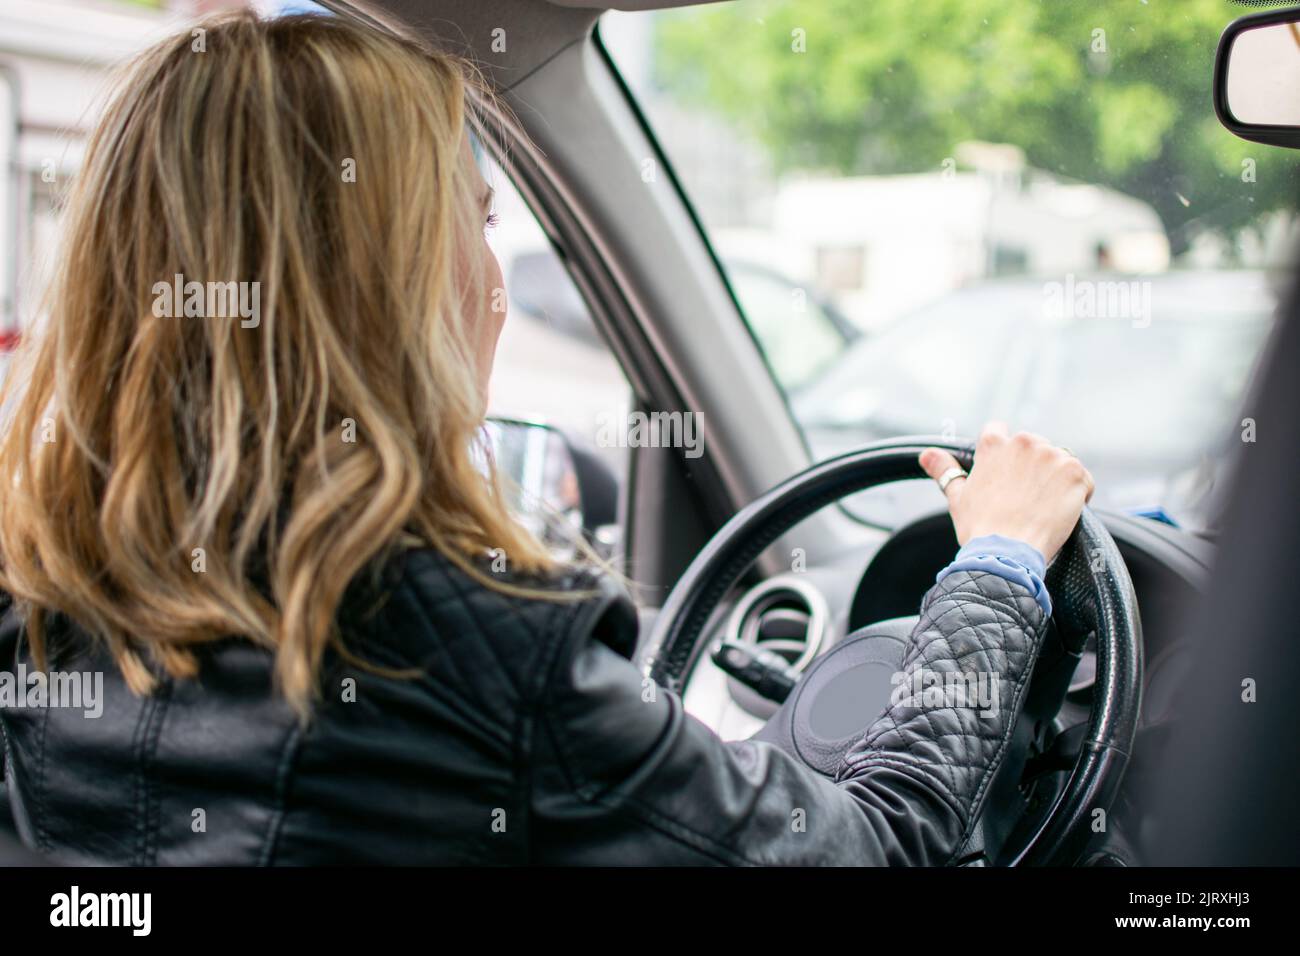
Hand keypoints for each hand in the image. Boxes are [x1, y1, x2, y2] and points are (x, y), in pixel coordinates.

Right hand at [919, 422, 1094, 563]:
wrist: (1006, 553)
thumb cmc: (980, 528)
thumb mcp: (957, 496)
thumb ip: (944, 470)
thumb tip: (927, 455)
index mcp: (994, 445)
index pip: (1000, 432)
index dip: (1005, 454)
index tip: (1007, 473)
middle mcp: (1024, 443)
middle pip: (1035, 447)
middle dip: (1034, 469)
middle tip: (1025, 499)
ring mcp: (1052, 455)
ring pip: (1061, 462)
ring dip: (1056, 481)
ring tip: (1043, 509)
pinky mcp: (1074, 472)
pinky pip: (1083, 479)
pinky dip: (1077, 495)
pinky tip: (1060, 513)